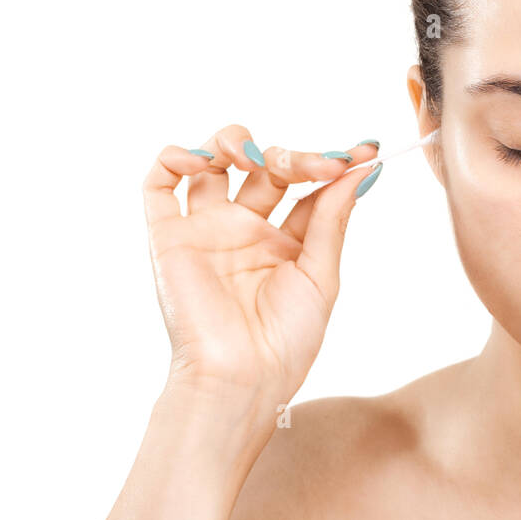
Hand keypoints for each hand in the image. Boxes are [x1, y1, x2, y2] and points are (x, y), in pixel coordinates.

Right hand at [142, 124, 381, 403]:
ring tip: (256, 158)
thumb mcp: (322, 274)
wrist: (241, 378)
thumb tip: (361, 169)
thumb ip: (332, 218)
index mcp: (285, 241)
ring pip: (213, 161)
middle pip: (265, 167)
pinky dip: (175, 157)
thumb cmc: (285, 341)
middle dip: (293, 157)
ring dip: (234, 142)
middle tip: (320, 166)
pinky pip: (158, 184)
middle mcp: (244, 230)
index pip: (305, 185)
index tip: (362, 152)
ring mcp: (206, 229)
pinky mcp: (169, 236)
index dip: (329, 164)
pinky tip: (204, 160)